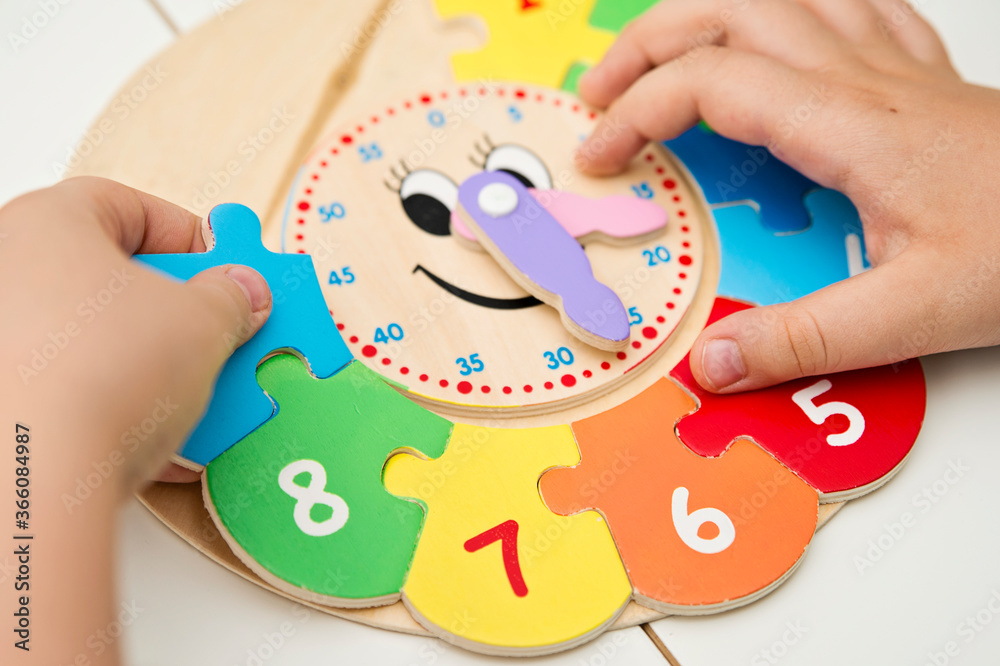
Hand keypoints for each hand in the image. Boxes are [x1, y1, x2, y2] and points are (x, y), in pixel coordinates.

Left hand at [0, 177, 270, 663]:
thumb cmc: (106, 370)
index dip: (189, 236)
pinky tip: (164, 441)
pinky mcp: (5, 404)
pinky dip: (118, 411)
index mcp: (48, 224)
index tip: (227, 271)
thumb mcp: (204, 321)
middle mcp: (7, 274)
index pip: (128, 206)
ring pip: (93, 342)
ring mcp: (1, 343)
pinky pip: (72, 394)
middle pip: (110, 278)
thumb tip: (242, 293)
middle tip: (220, 332)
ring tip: (200, 395)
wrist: (39, 473)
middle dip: (175, 309)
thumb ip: (233, 298)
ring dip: (153, 366)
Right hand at [576, 0, 999, 391]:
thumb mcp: (913, 312)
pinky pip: (842, 3)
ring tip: (658, 58)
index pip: (710, 82)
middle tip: (598, 98)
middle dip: (644, 46)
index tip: (601, 160)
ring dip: (702, 15)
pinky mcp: (919, 72)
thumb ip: (801, 340)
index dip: (637, 112)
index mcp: (847, 125)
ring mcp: (894, 62)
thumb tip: (706, 364)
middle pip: (727, 11)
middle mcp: (861, 75)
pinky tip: (773, 35)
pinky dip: (784, 8)